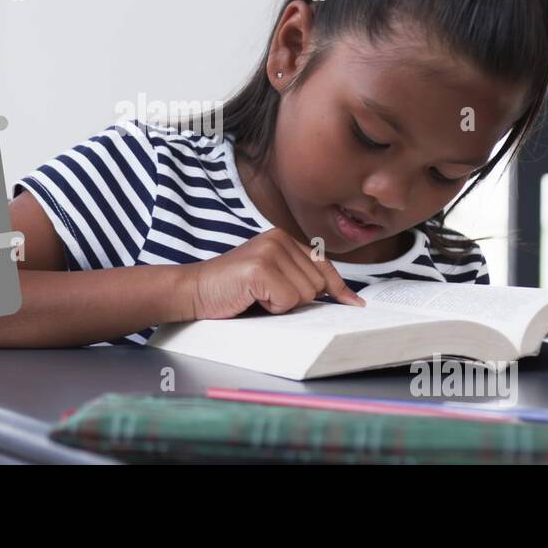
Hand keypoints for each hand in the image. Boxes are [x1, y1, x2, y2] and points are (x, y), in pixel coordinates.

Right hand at [183, 227, 365, 319]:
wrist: (193, 291)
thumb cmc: (231, 290)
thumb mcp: (269, 278)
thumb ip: (296, 277)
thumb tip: (335, 295)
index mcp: (282, 238)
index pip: (322, 264)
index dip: (339, 287)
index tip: (354, 303)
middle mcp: (278, 239)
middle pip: (317, 284)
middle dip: (296, 300)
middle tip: (265, 297)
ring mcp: (269, 251)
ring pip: (304, 294)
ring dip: (282, 305)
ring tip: (257, 297)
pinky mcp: (260, 268)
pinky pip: (287, 301)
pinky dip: (271, 309)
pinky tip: (251, 299)